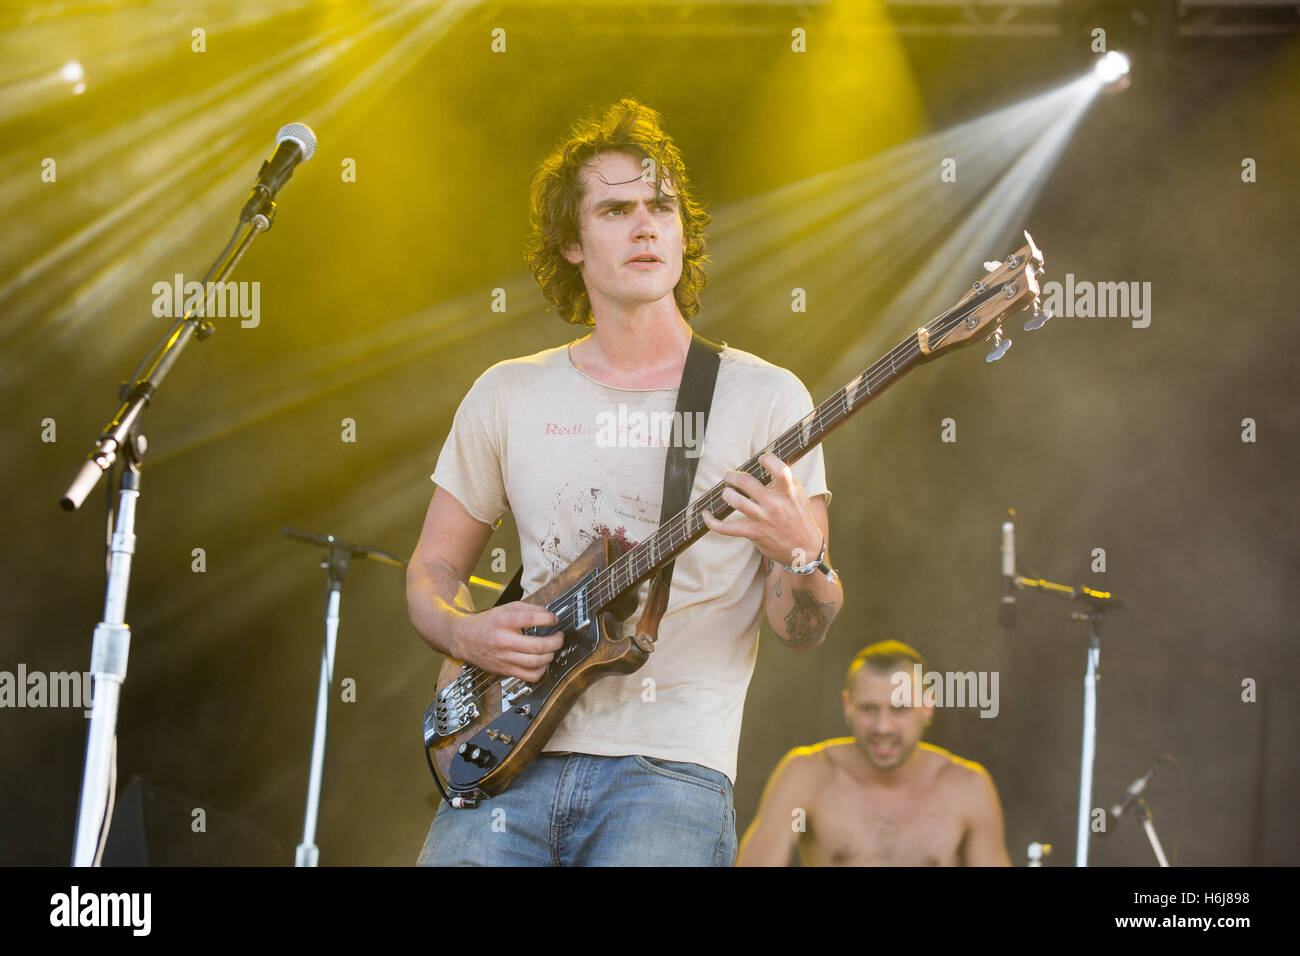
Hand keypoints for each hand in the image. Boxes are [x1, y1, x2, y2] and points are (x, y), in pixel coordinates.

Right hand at [449, 601, 561, 681]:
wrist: (464, 639)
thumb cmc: (487, 623)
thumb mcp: (505, 608)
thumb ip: (528, 608)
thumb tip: (548, 614)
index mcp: (503, 622)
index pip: (531, 619)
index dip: (548, 619)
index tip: (554, 619)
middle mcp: (504, 641)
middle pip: (537, 645)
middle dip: (555, 641)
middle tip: (559, 637)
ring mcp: (504, 658)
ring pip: (535, 663)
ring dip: (550, 656)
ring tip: (552, 649)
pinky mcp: (505, 670)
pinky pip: (529, 676)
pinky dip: (541, 670)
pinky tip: (542, 662)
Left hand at [700, 453, 823, 565]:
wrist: (804, 548)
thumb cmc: (799, 516)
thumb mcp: (798, 494)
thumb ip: (785, 479)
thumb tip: (768, 460)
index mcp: (788, 492)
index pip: (779, 470)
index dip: (767, 459)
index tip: (762, 459)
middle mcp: (775, 505)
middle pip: (747, 482)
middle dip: (733, 476)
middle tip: (731, 477)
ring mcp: (763, 520)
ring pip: (736, 502)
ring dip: (726, 494)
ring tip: (727, 492)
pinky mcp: (753, 533)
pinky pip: (727, 528)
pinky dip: (712, 522)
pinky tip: (706, 514)